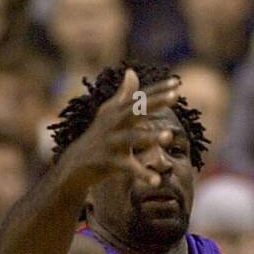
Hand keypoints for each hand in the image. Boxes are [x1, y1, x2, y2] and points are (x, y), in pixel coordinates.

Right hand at [60, 68, 181, 191]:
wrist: (75, 164)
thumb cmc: (99, 137)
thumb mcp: (109, 115)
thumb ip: (124, 96)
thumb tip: (132, 72)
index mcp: (117, 112)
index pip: (140, 98)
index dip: (158, 89)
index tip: (177, 82)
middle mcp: (114, 123)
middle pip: (135, 110)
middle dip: (154, 102)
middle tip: (175, 96)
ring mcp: (111, 142)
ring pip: (132, 138)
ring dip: (150, 137)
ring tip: (169, 136)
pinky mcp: (109, 162)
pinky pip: (129, 168)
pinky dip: (142, 174)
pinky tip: (157, 181)